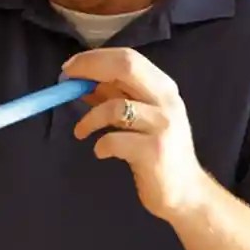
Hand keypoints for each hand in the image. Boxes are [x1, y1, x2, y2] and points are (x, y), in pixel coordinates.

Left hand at [62, 48, 208, 221]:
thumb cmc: (157, 151)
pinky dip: (100, 145)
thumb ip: (116, 96)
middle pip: (126, 67)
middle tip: (64, 83)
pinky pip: (114, 140)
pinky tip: (101, 152)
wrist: (185, 192)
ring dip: (89, 119)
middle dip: (89, 69)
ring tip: (80, 132)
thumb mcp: (140, 117)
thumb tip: (81, 80)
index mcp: (163, 87)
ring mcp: (162, 125)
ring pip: (115, 107)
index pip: (128, 58)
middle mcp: (166, 100)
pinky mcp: (154, 152)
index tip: (69, 67)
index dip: (95, 59)